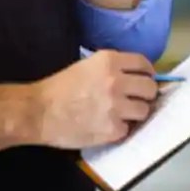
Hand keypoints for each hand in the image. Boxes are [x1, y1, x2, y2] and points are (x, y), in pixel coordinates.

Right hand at [32, 50, 158, 148]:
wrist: (39, 111)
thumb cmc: (59, 87)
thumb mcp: (87, 65)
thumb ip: (112, 68)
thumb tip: (135, 76)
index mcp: (109, 61)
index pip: (143, 63)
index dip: (147, 73)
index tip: (145, 79)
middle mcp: (116, 81)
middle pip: (150, 88)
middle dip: (145, 94)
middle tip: (135, 99)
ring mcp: (116, 107)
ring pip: (144, 110)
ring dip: (134, 113)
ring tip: (120, 114)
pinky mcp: (113, 129)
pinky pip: (128, 129)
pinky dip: (119, 129)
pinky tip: (105, 125)